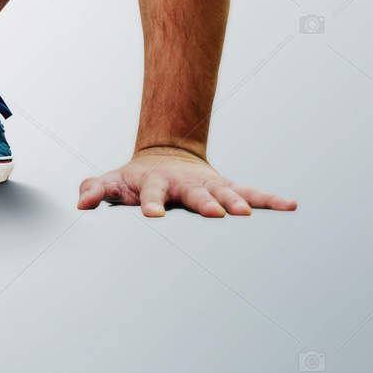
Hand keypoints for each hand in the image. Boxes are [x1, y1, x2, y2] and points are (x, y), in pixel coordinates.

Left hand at [77, 146, 297, 216]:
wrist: (164, 156)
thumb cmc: (133, 179)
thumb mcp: (111, 181)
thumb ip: (94, 190)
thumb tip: (81, 203)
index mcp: (155, 183)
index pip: (152, 192)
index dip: (152, 203)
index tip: (153, 216)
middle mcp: (185, 183)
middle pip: (195, 194)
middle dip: (206, 204)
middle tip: (216, 215)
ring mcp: (208, 186)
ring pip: (226, 193)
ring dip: (238, 203)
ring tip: (251, 214)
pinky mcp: (226, 189)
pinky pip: (251, 193)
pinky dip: (271, 200)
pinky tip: (291, 206)